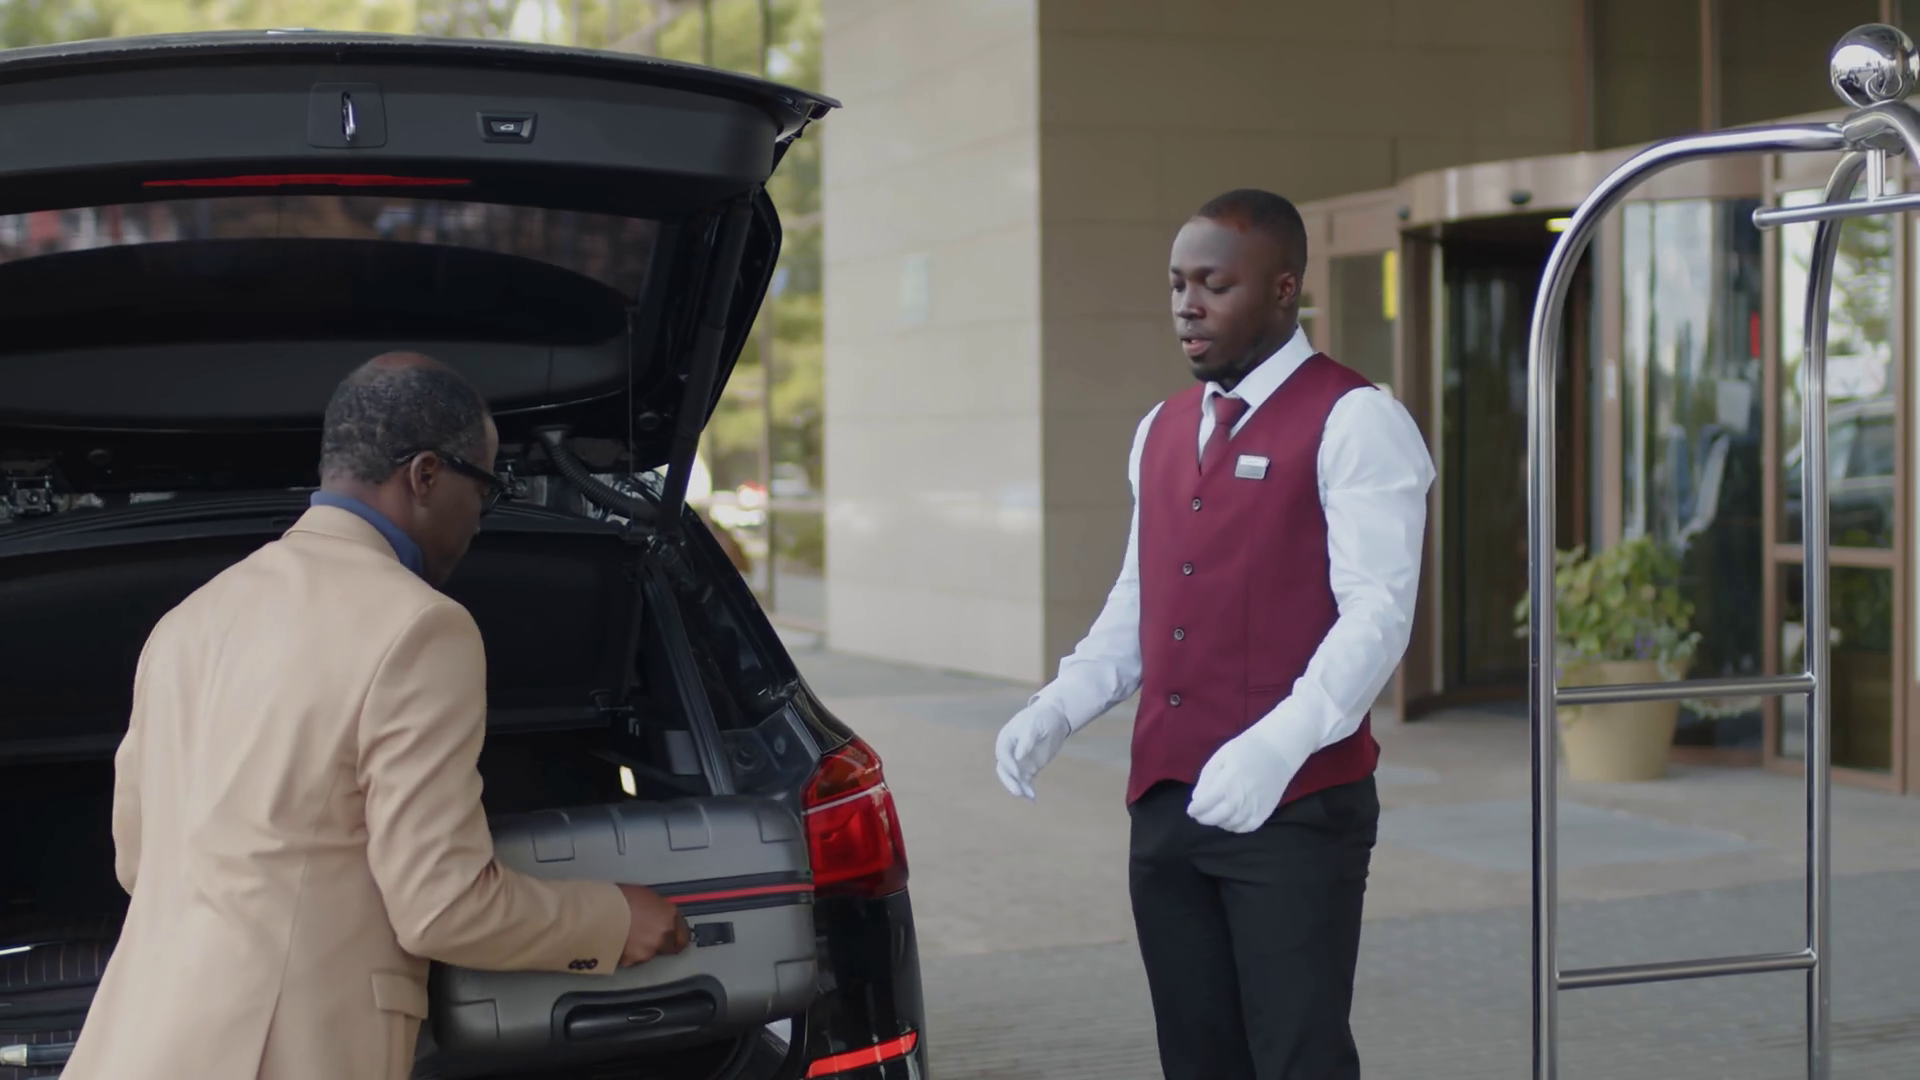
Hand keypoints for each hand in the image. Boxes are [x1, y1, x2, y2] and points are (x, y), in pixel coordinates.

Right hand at [617, 884, 690, 965]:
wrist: (598, 912)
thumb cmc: (618, 898)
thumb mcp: (645, 896)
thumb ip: (657, 910)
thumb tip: (657, 915)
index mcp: (669, 915)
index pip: (684, 934)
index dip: (678, 935)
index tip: (674, 936)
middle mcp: (663, 935)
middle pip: (671, 947)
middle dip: (662, 943)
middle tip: (647, 936)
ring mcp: (649, 950)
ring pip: (651, 953)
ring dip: (644, 948)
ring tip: (627, 937)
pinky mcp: (632, 962)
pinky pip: (634, 959)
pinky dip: (628, 954)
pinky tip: (619, 943)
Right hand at [994, 701, 1072, 799]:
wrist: (1055, 718)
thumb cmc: (1042, 717)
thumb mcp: (1035, 724)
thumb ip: (1027, 739)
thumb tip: (1018, 756)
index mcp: (1006, 739)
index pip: (1003, 754)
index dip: (1008, 764)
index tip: (1017, 773)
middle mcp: (1009, 752)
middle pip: (1004, 769)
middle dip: (1010, 781)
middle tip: (1018, 792)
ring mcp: (1018, 761)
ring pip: (1014, 778)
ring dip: (1020, 788)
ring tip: (1030, 796)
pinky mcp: (1029, 768)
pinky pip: (1025, 781)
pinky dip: (1028, 789)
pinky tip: (1033, 797)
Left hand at [1186, 724, 1308, 833]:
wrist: (1277, 750)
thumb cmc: (1245, 750)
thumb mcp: (1220, 758)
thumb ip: (1206, 779)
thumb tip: (1197, 799)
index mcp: (1227, 782)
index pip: (1206, 804)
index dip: (1196, 809)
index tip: (1191, 809)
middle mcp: (1241, 798)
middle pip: (1217, 817)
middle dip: (1204, 818)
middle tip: (1199, 815)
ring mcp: (1254, 806)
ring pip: (1231, 824)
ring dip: (1219, 823)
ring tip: (1214, 815)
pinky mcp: (1266, 811)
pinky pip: (1248, 827)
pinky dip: (1236, 827)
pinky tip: (1231, 820)